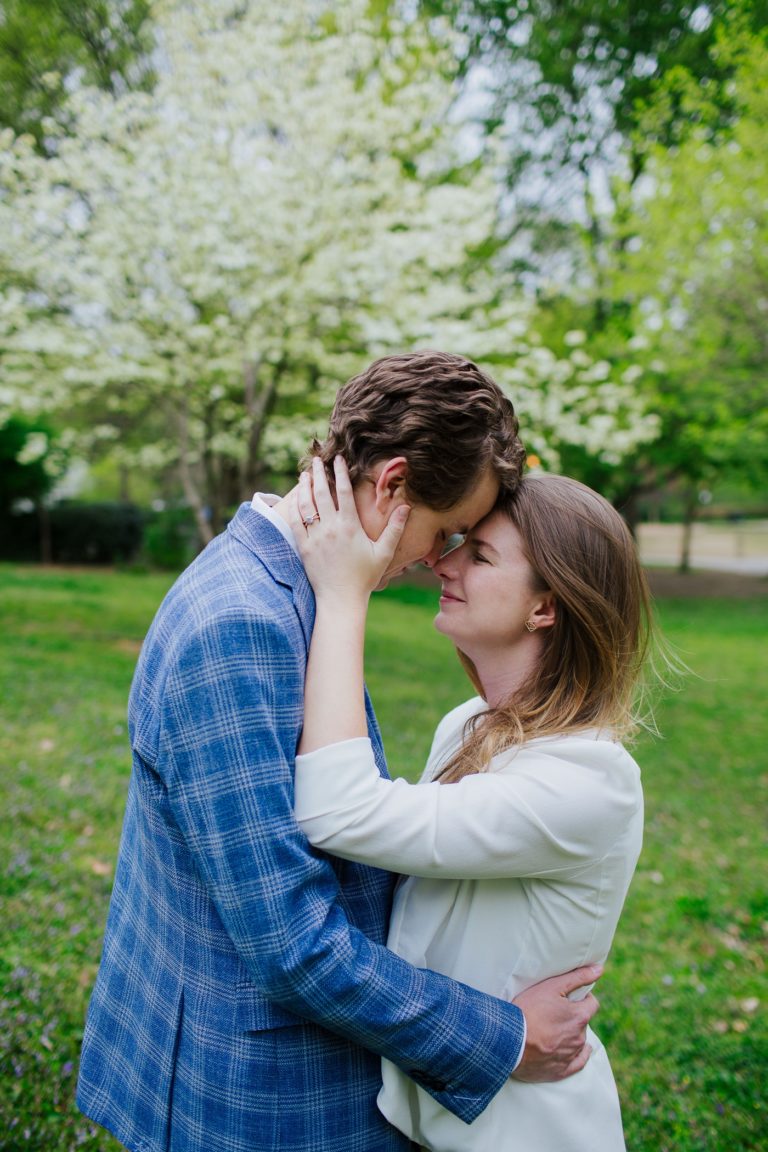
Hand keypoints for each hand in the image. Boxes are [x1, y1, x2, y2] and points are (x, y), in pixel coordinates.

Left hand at [289, 456, 409, 602]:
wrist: (341, 599)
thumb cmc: (365, 577)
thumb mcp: (384, 553)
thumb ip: (395, 529)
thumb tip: (406, 508)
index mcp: (350, 526)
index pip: (343, 492)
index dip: (340, 473)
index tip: (337, 459)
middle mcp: (330, 528)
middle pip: (321, 493)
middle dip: (318, 473)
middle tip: (316, 460)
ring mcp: (315, 537)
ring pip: (306, 505)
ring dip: (304, 487)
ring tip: (304, 474)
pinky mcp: (303, 547)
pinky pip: (295, 522)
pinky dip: (294, 507)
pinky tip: (294, 498)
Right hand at [511, 964, 601, 1081]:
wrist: (509, 1041)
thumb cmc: (528, 1010)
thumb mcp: (551, 986)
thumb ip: (578, 977)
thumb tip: (600, 969)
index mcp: (580, 1016)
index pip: (592, 1003)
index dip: (582, 997)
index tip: (569, 996)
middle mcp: (579, 1037)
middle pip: (582, 1022)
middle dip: (573, 1016)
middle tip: (554, 1011)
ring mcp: (570, 1055)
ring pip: (578, 1041)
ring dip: (570, 1034)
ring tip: (551, 1028)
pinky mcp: (561, 1071)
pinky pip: (577, 1063)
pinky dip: (575, 1055)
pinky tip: (572, 1051)